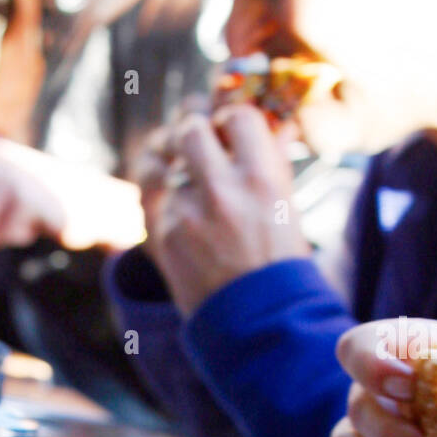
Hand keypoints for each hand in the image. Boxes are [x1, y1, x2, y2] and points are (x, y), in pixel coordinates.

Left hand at [0, 139, 144, 251]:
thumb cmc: (37, 203)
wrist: (93, 200)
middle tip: (7, 227)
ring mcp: (29, 183)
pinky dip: (34, 233)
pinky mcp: (50, 206)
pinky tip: (51, 221)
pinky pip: (23, 236)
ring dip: (13, 235)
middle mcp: (7, 165)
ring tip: (32, 220)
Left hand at [140, 105, 308, 315]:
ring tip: (177, 166)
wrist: (257, 320)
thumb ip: (273, 162)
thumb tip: (274, 121)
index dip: (229, 117)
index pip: (237, 116)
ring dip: (167, 159)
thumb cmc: (278, 261)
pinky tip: (170, 198)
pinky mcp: (162, 236)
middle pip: (191, 129)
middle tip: (196, 139)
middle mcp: (222, 191)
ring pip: (161, 162)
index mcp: (262, 179)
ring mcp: (187, 214)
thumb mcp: (287, 207)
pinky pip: (149, 196)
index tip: (227, 126)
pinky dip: (159, 194)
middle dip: (192, 130)